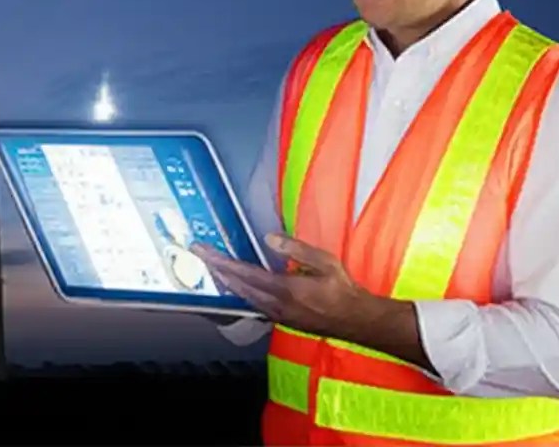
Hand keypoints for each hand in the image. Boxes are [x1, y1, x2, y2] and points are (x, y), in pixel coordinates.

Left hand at [190, 232, 373, 338]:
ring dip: (226, 282)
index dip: (222, 262)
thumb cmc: (343, 289)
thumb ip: (297, 250)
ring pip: (243, 297)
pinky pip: (253, 304)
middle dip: (217, 270)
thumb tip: (269, 238)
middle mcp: (276, 305)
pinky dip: (240, 292)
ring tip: (213, 267)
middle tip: (200, 255)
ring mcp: (277, 316)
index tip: (204, 252)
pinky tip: (235, 285)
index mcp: (286, 290)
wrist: (357, 321)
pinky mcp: (281, 320)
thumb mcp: (326, 262)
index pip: (245, 274)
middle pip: (238, 287)